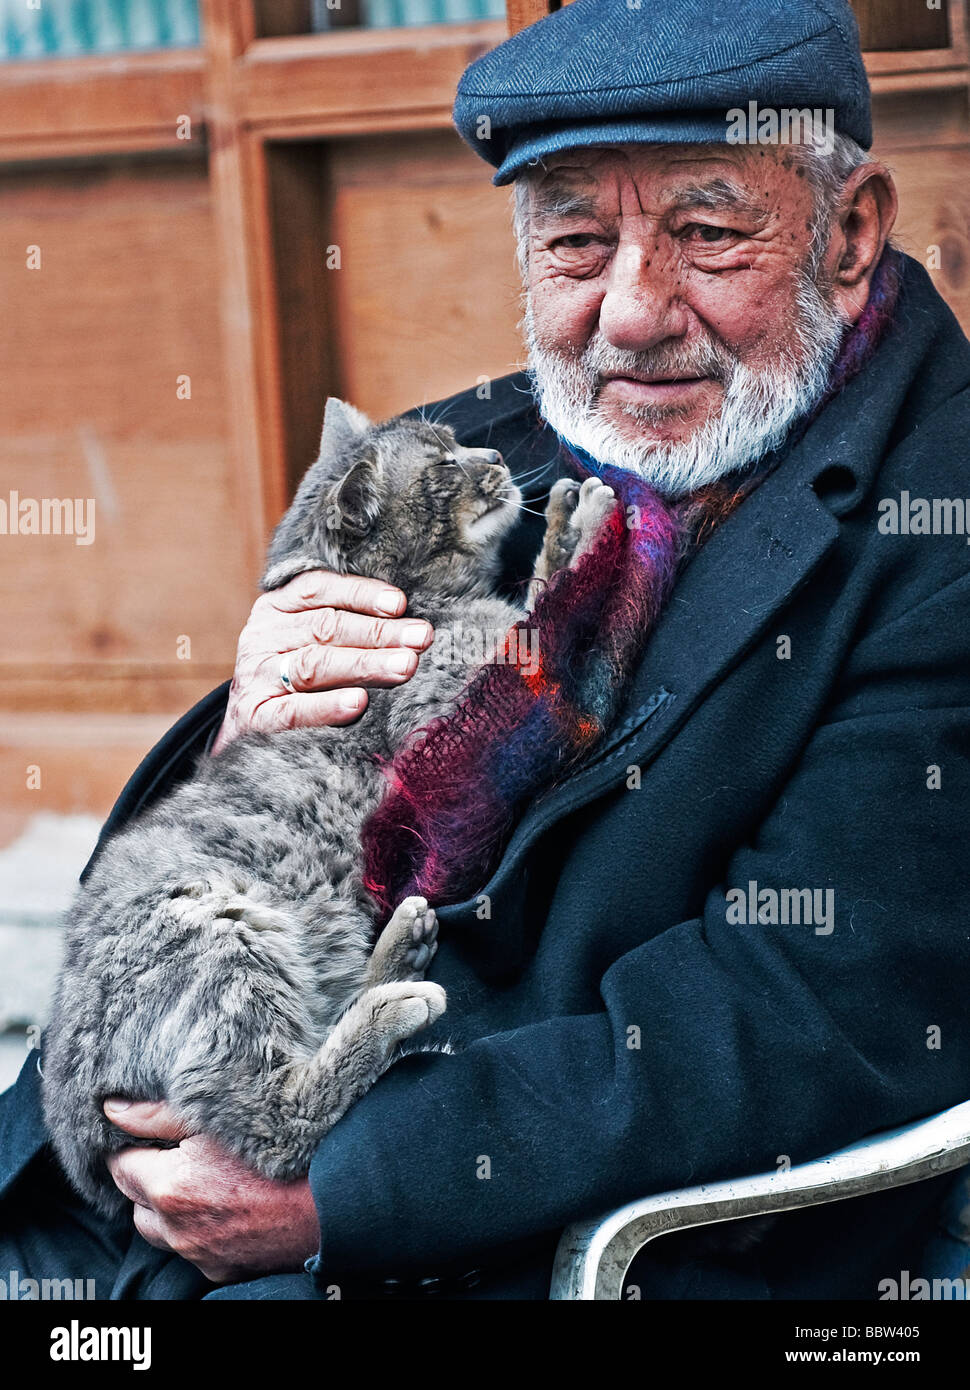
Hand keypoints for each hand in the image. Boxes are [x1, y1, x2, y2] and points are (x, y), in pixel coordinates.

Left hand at [104, 1099, 319, 1284]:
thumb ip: (157, 1114)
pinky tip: (225, 1205)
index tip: (154, 1135)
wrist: (334, 1196)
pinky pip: (193, 1249)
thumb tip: (111, 1109)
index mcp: (169, 1188)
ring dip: (169, 1208)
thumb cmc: (280, 1147)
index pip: (120, 1167)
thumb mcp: (217, 1115)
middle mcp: (177, 1230)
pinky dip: (198, 1230)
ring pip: (162, 1231)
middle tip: (177, 1154)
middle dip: (147, 1179)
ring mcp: (200, 1255)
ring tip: (202, 1180)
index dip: (134, 1145)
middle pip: (135, 1203)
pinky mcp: (223, 1271)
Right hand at [212, 570, 433, 753]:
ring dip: (364, 664)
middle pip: (325, 627)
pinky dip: (326, 707)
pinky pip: (293, 711)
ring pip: (313, 665)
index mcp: (277, 607)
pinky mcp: (254, 716)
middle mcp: (262, 636)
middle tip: (420, 638)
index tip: (400, 604)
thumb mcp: (309, 641)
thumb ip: (347, 628)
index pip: (319, 589)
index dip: (361, 594)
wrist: (246, 727)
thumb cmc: (295, 678)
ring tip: (405, 666)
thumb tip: (410, 627)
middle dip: (378, 633)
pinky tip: (358, 704)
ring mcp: (255, 676)